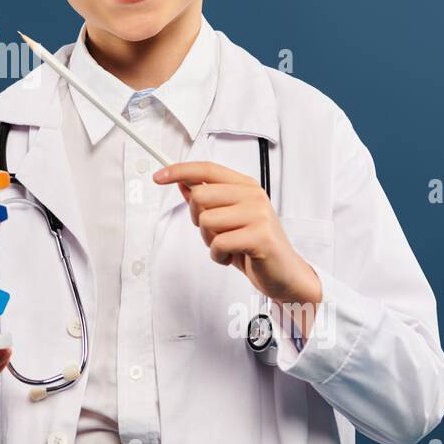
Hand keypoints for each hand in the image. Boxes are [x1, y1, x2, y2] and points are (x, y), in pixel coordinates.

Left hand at [153, 161, 321, 306]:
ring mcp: (258, 214)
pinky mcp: (260, 236)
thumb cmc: (254, 246)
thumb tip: (181, 181)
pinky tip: (233, 257)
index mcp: (245, 186)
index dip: (180, 170)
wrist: (284, 274)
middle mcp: (253, 195)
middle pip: (200, 196)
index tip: (158, 177)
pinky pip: (219, 243)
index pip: (207, 169)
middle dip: (198, 220)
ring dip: (210, 241)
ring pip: (206, 221)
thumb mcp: (228, 219)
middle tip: (214, 233)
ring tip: (228, 247)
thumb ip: (207, 200)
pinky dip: (218, 256)